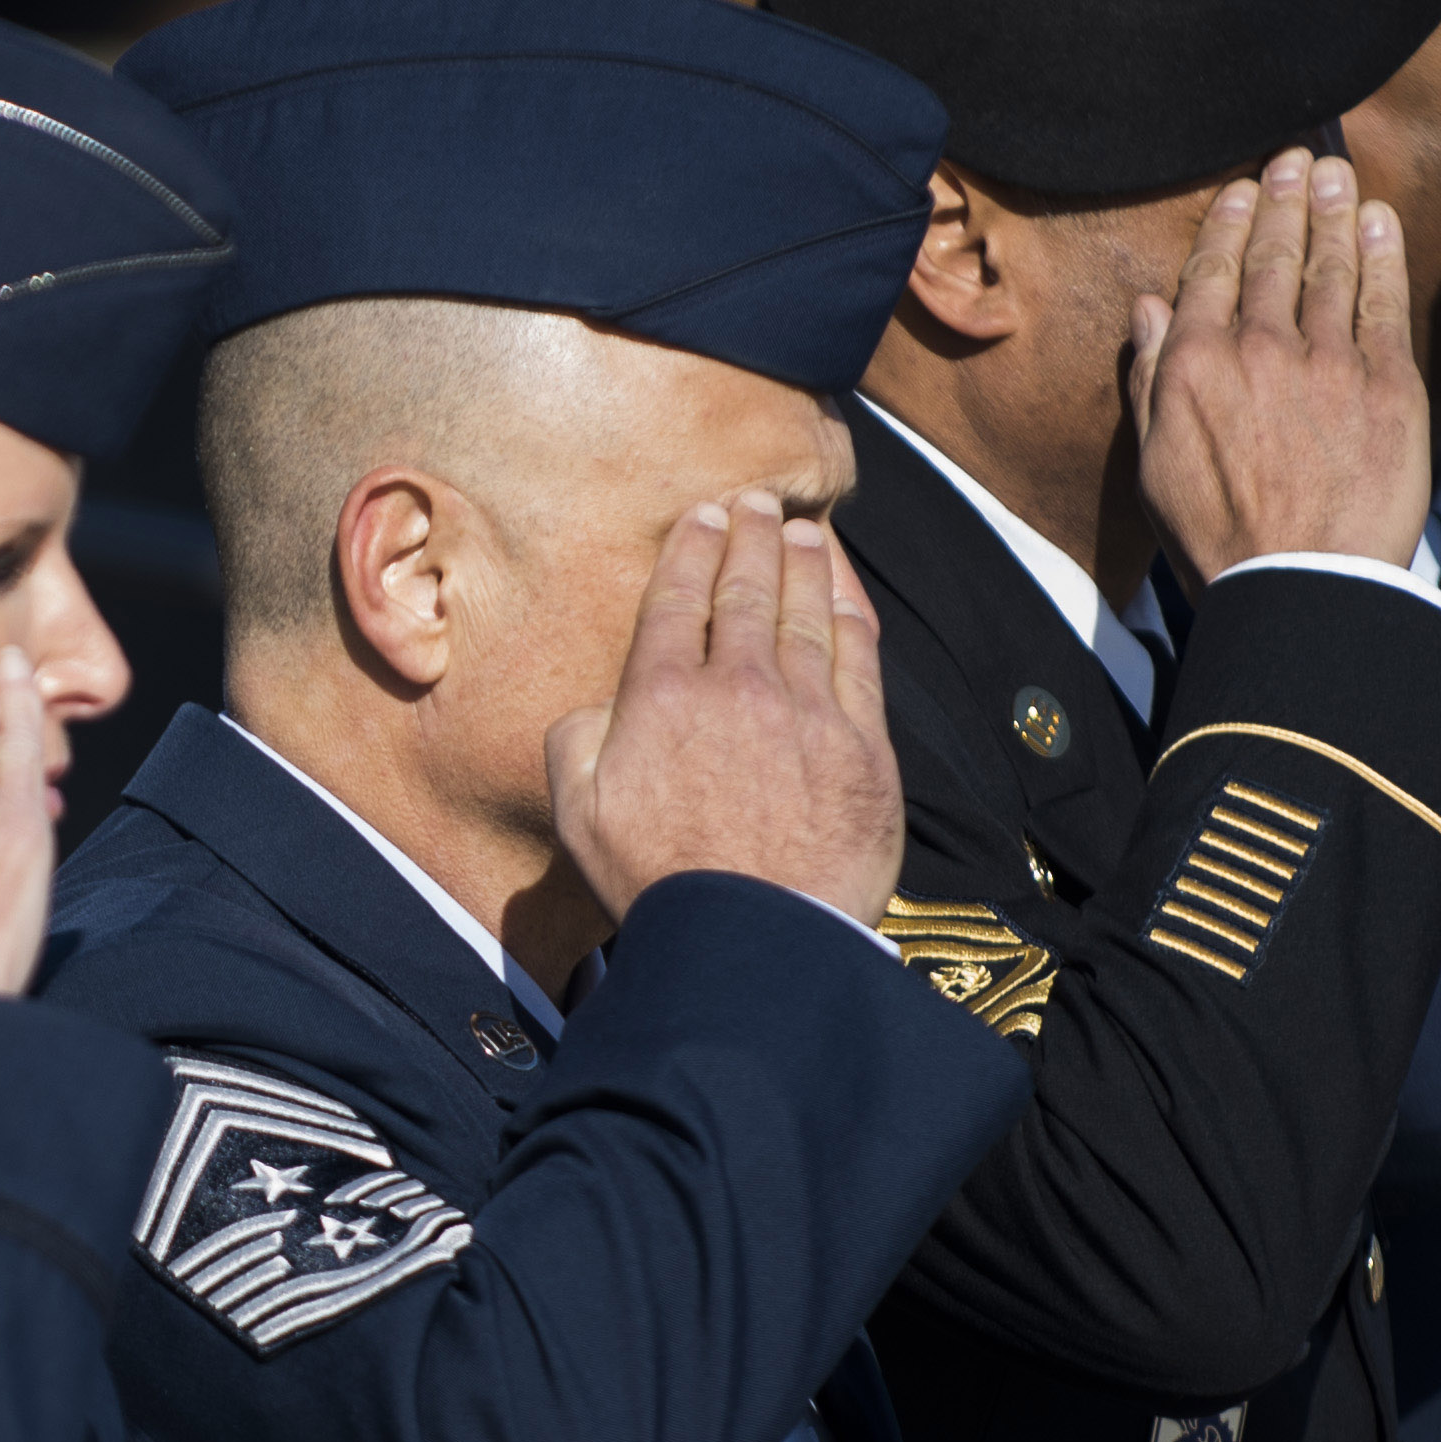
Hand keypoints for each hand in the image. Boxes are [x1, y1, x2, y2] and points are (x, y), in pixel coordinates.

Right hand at [549, 494, 904, 931]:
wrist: (753, 937)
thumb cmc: (660, 882)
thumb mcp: (578, 812)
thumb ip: (577, 739)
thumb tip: (603, 704)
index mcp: (661, 696)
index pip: (677, 600)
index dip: (692, 549)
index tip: (703, 517)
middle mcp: (735, 685)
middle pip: (745, 590)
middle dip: (749, 536)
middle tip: (755, 503)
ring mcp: (806, 709)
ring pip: (805, 611)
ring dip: (802, 560)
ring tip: (801, 529)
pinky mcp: (863, 742)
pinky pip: (859, 652)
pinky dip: (850, 607)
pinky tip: (845, 586)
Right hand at [1136, 153, 1431, 578]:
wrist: (1301, 586)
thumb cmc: (1220, 539)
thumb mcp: (1155, 463)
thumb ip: (1150, 378)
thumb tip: (1147, 310)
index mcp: (1196, 365)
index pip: (1211, 272)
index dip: (1228, 224)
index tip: (1241, 190)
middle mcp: (1260, 348)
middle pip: (1274, 258)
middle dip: (1284, 201)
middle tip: (1296, 161)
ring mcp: (1328, 362)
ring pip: (1331, 267)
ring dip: (1334, 212)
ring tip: (1336, 175)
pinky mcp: (1387, 385)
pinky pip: (1384, 303)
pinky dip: (1382, 255)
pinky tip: (1381, 222)